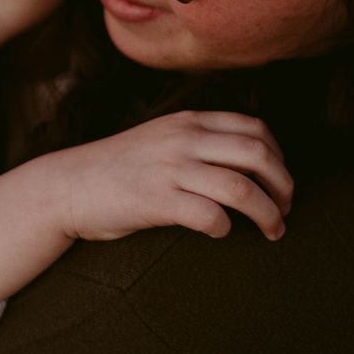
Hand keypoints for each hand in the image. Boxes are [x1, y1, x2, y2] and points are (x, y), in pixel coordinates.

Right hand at [53, 110, 292, 242]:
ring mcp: (169, 168)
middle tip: (286, 210)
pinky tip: (220, 232)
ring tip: (273, 230)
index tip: (280, 183)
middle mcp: (183, 139)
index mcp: (188, 121)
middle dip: (284, 187)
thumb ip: (198, 141)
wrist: (67, 185)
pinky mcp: (156, 200)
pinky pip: (209, 215)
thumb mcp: (160, 138)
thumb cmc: (118, 169)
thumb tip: (246, 162)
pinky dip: (225, 227)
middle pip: (258, 155)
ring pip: (241, 188)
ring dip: (268, 214)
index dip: (280, 158)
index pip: (255, 129)